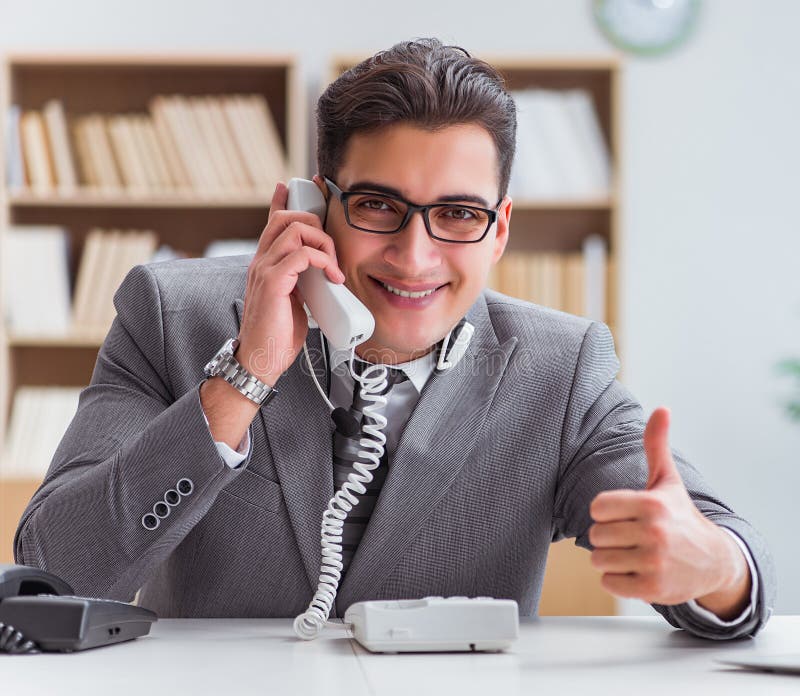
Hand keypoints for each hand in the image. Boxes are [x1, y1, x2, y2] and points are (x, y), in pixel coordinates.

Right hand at [236, 181, 343, 385]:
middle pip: (286, 218)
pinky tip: (331, 276)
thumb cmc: (277, 336)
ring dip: (323, 243)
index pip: (272, 222)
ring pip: (295, 229)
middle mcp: (261, 262)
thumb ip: (301, 283)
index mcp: (266, 264)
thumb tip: (321, 277)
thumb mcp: (293, 301)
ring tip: (333, 267)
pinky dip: (322, 260)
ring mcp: (264, 270)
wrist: (260, 360)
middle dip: (316, 223)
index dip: (283, 201)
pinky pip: (301, 254)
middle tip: (331, 252)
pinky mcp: (272, 282)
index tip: (293, 187)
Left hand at [589, 407, 750, 616]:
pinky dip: (618, 579)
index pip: (597, 507)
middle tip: (630, 536)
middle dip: (609, 536)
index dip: (606, 511)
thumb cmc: (681, 516)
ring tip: (634, 553)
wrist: (714, 561)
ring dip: (612, 559)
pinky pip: (610, 583)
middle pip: (596, 535)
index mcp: (651, 504)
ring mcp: (654, 562)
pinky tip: (637, 571)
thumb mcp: (668, 480)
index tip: (623, 514)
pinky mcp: (653, 589)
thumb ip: (657, 445)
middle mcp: (654, 533)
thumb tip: (661, 409)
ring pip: (600, 560)